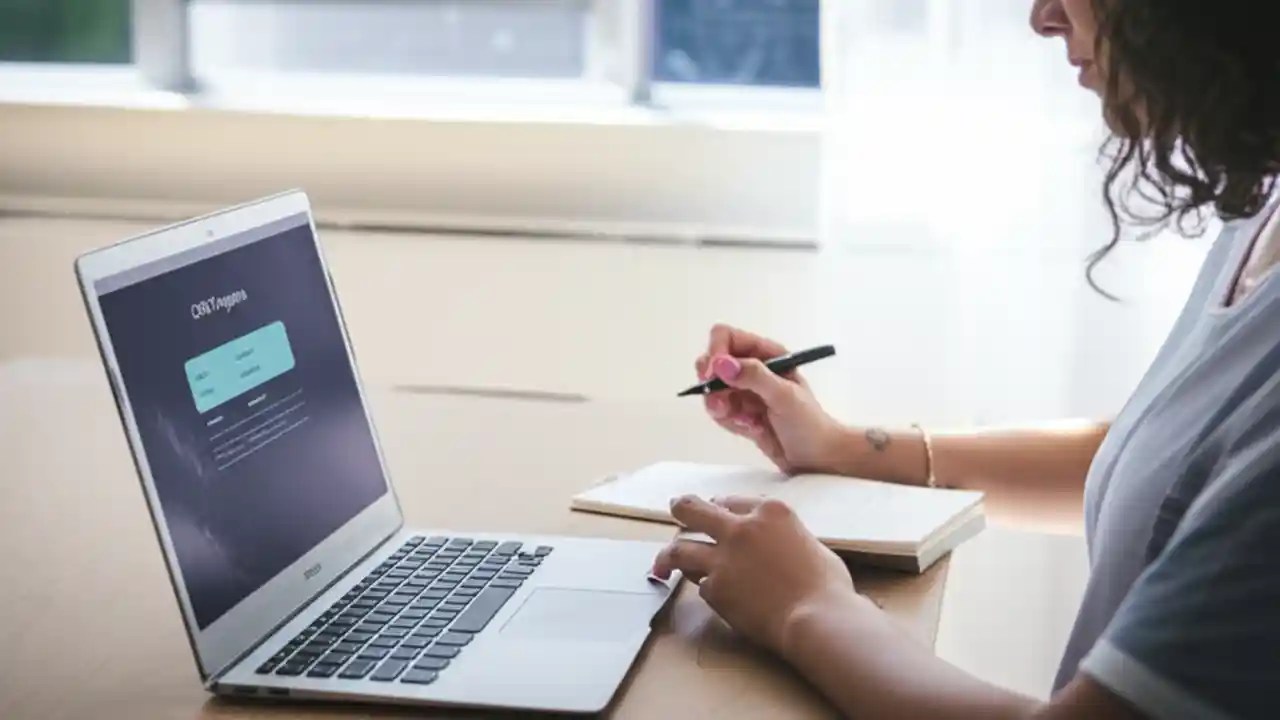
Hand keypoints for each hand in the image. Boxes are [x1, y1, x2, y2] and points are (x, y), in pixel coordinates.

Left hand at [652, 495, 855, 655]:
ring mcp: (723, 558)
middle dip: (682, 509)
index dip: (722, 508)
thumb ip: (784, 536)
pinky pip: (701, 584)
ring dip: (668, 554)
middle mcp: (741, 528)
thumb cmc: (827, 585)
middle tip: (676, 511)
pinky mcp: (715, 587)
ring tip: (662, 561)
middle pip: (693, 509)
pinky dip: (705, 587)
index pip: (731, 501)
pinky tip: (710, 594)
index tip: (717, 513)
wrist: (817, 618)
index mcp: (770, 511)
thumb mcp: (810, 543)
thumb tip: (777, 543)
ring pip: (679, 548)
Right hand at [697, 324, 848, 474]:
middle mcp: (753, 369)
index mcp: (767, 354)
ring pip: (712, 391)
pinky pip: (719, 412)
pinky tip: (752, 429)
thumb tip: (721, 364)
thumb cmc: (809, 424)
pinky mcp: (740, 413)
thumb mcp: (784, 396)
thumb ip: (754, 377)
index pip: (727, 338)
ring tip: (748, 422)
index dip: (716, 353)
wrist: (816, 458)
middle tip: (724, 404)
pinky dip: (730, 422)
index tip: (713, 376)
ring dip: (723, 408)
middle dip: (713, 386)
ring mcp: (745, 392)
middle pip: (712, 364)